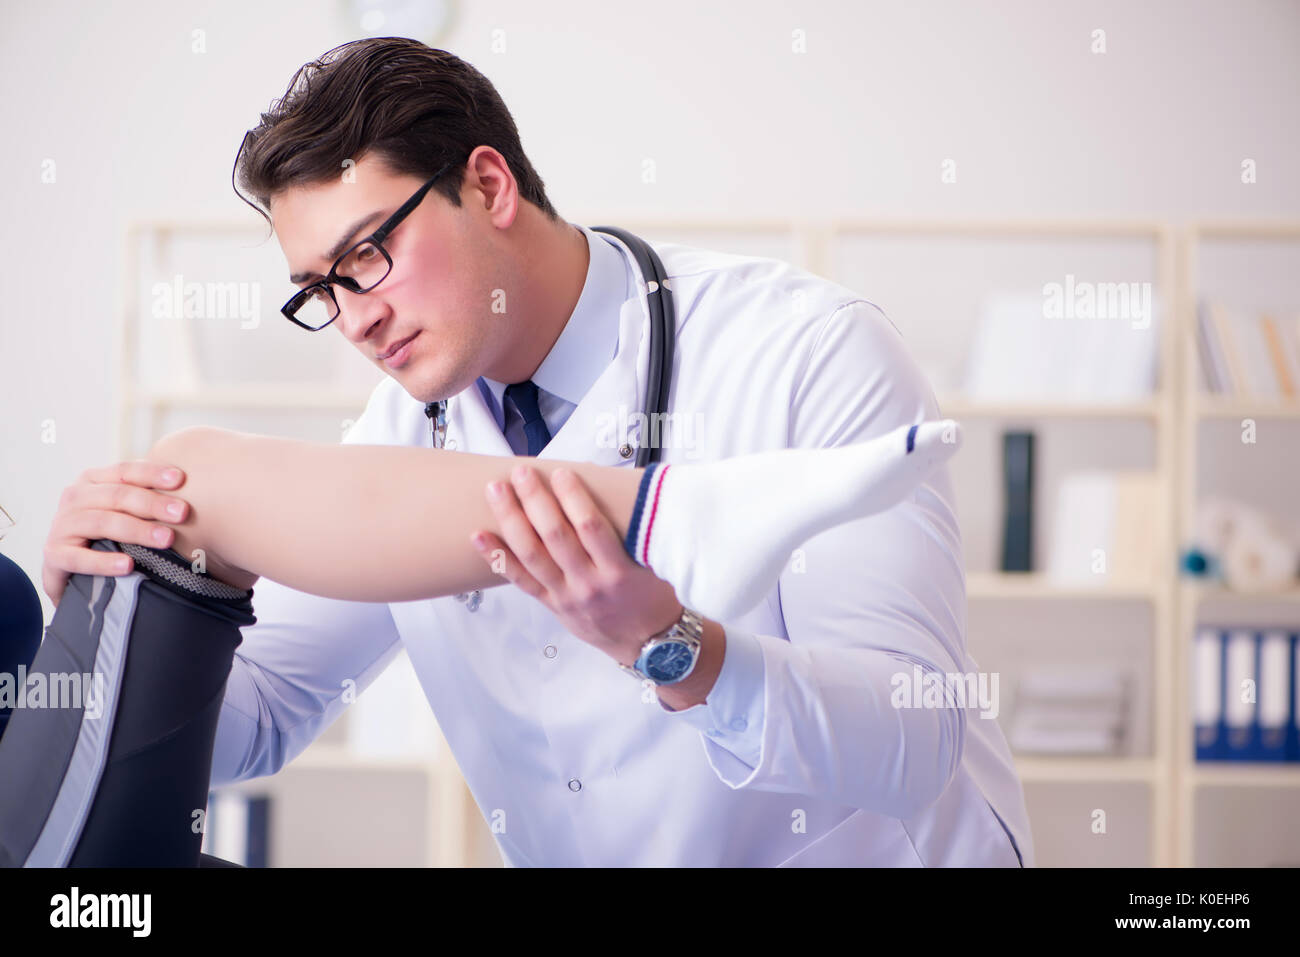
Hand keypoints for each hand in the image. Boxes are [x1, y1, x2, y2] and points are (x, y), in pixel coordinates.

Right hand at [42, 460, 189, 605]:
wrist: (68, 571)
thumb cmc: (106, 535)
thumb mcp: (124, 511)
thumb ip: (147, 498)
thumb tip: (197, 489)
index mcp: (93, 481)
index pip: (125, 471)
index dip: (152, 473)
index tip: (182, 478)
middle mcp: (75, 498)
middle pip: (117, 495)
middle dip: (152, 503)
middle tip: (183, 513)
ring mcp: (62, 525)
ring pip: (102, 523)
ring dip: (137, 530)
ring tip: (166, 539)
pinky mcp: (54, 555)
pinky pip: (79, 558)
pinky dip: (104, 562)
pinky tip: (128, 565)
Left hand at [471, 465, 681, 663]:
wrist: (650, 645)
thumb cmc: (655, 599)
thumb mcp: (656, 564)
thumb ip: (635, 534)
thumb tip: (619, 489)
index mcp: (618, 571)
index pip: (590, 526)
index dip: (573, 497)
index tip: (561, 472)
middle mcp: (589, 584)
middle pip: (555, 536)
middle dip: (535, 500)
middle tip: (522, 473)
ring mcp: (567, 596)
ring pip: (532, 554)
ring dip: (511, 520)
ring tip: (496, 491)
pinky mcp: (553, 605)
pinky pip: (520, 580)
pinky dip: (498, 557)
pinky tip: (480, 536)